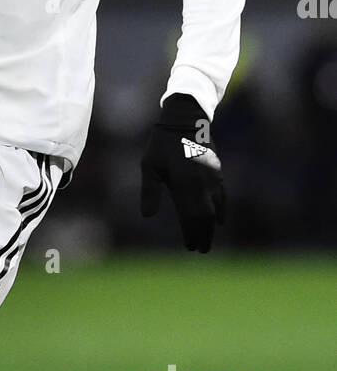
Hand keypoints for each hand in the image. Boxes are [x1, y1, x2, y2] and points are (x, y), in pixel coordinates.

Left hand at [140, 93, 225, 252]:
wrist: (186, 120)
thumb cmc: (162, 144)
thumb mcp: (149, 166)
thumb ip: (150, 191)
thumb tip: (147, 216)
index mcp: (184, 184)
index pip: (191, 217)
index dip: (191, 234)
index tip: (190, 247)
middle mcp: (201, 184)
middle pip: (205, 217)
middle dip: (203, 235)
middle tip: (200, 250)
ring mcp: (212, 178)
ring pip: (215, 209)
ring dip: (211, 226)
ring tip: (207, 240)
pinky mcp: (217, 172)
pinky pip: (223, 196)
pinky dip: (222, 210)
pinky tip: (220, 220)